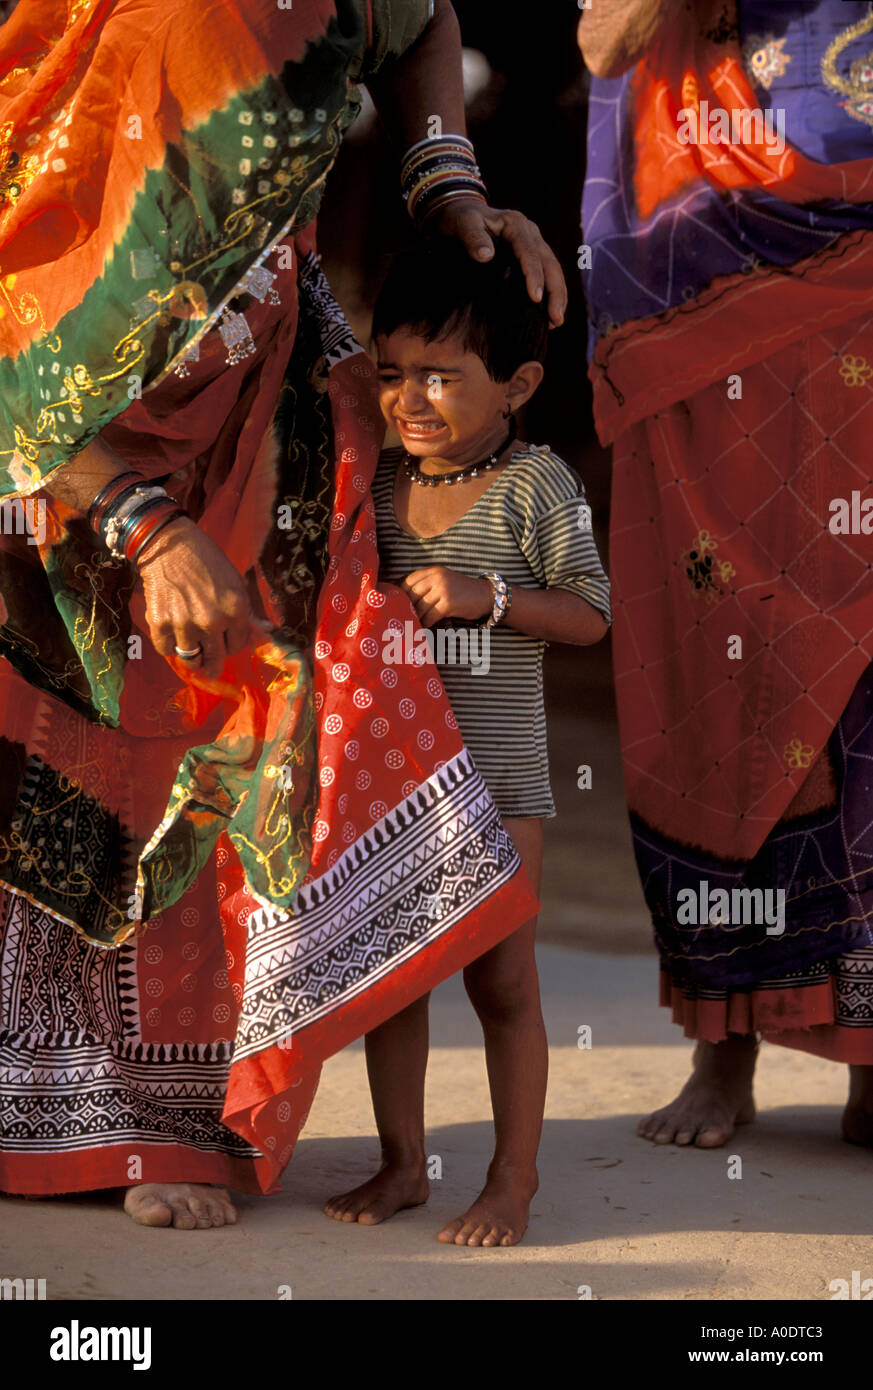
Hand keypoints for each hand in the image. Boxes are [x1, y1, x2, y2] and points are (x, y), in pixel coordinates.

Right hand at [136, 516, 250, 678]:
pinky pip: (166, 649)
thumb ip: (247, 611)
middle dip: (213, 663)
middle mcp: (212, 620)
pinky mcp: (161, 623)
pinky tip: (171, 634)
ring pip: (191, 659)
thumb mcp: (235, 581)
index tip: (224, 642)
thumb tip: (265, 632)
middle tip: (209, 667)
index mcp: (235, 609)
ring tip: (190, 650)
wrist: (169, 545)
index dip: (230, 645)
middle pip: (215, 658)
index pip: (237, 646)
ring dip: (191, 657)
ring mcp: (185, 624)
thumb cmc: (205, 559)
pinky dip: (168, 645)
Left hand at [402, 566, 491, 627]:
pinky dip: (425, 624)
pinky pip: (430, 616)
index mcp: (434, 571)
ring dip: (414, 618)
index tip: (394, 604)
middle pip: (411, 594)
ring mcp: (443, 589)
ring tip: (409, 625)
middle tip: (399, 618)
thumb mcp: (444, 581)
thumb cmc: (463, 592)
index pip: (408, 580)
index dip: (399, 593)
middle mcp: (437, 577)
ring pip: (419, 607)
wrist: (487, 595)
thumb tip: (405, 599)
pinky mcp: (448, 603)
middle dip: (405, 608)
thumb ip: (427, 584)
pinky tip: (423, 629)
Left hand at [429, 199, 566, 326]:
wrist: (463, 212)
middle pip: (549, 262)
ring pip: (553, 269)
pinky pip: (546, 273)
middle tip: (556, 319)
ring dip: (558, 295)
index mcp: (515, 224)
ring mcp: (533, 243)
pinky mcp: (532, 253)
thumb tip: (486, 256)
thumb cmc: (460, 219)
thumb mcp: (462, 223)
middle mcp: (530, 232)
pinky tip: (549, 314)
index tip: (536, 299)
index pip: (530, 252)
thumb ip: (472, 236)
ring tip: (556, 321)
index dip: (534, 275)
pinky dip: (550, 293)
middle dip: (555, 291)